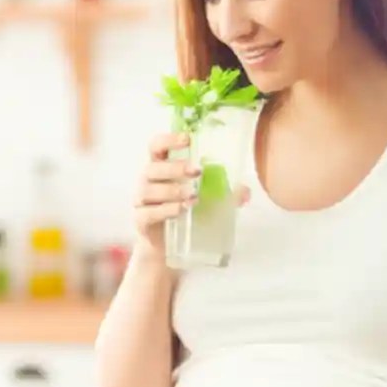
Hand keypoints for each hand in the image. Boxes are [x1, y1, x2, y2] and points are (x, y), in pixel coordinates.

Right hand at [132, 132, 248, 257]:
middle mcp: (147, 180)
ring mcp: (141, 201)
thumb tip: (245, 192)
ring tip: (193, 196)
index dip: (169, 139)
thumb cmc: (182, 212)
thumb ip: (223, 193)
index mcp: (160, 167)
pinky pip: (150, 212)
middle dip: (176, 168)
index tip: (188, 139)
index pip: (156, 146)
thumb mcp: (204, 198)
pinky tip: (181, 210)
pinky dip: (166, 210)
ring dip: (173, 191)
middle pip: (154, 167)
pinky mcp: (141, 220)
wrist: (165, 247)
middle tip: (197, 171)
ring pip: (150, 190)